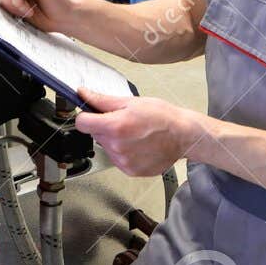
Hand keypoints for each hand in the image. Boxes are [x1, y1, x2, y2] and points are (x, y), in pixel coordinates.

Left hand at [74, 89, 201, 176]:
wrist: (183, 135)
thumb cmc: (162, 116)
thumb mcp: (131, 102)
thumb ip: (102, 100)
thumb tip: (83, 93)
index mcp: (115, 127)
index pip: (82, 123)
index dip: (86, 116)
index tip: (92, 114)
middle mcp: (117, 147)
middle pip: (95, 134)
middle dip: (104, 127)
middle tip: (124, 121)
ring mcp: (124, 161)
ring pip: (106, 147)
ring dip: (114, 140)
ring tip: (134, 134)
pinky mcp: (130, 170)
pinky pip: (117, 159)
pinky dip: (123, 152)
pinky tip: (138, 145)